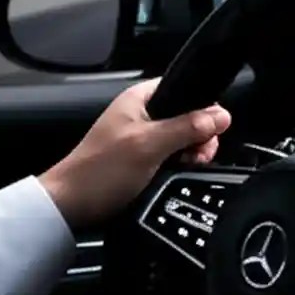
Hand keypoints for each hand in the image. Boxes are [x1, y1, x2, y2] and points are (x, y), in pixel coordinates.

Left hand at [38, 79, 231, 228]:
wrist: (72, 206)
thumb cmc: (101, 171)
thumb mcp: (149, 145)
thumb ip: (187, 127)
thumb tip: (222, 116)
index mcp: (140, 98)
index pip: (185, 88)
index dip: (203, 106)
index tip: (211, 128)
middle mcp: (143, 113)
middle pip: (189, 115)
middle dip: (201, 134)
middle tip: (198, 154)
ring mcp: (143, 137)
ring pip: (184, 137)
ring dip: (193, 151)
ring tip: (188, 165)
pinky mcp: (144, 158)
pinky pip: (174, 155)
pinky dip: (182, 164)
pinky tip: (180, 173)